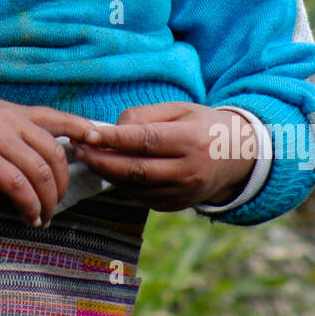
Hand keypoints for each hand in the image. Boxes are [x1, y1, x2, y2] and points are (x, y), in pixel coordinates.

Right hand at [0, 94, 107, 226]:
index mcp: (9, 110)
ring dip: (47, 200)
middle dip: (63, 182)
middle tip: (56, 203)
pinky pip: (16, 185)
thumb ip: (4, 130)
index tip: (101, 140)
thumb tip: (27, 154)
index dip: (82, 128)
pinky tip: (27, 217)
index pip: (56, 116)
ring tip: (42, 216)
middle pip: (54, 152)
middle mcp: (7, 120)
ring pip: (39, 171)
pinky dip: (27, 205)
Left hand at [68, 102, 257, 210]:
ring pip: (134, 186)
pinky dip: (121, 183)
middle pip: (136, 170)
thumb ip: (144, 116)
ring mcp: (183, 193)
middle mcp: (189, 171)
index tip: (87, 133)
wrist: (235, 157)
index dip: (113, 138)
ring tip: (88, 156)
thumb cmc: (201, 126)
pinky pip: (140, 196)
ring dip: (106, 173)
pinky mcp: (175, 206)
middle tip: (78, 148)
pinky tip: (109, 169)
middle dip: (101, 160)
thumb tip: (110, 130)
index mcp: (192, 141)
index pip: (145, 141)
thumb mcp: (179, 109)